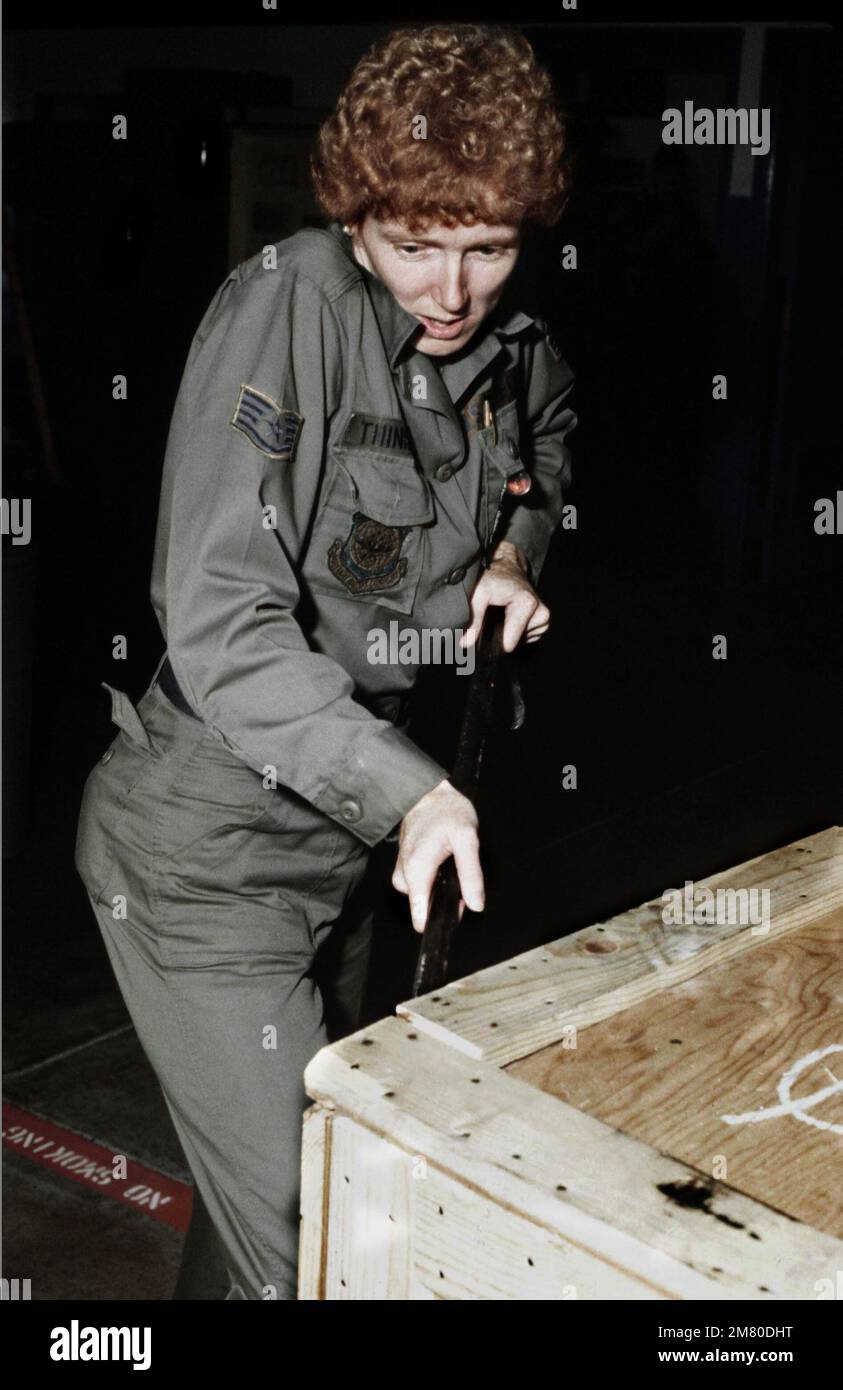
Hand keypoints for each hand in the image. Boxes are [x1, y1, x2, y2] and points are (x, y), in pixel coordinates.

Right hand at [392, 779, 483, 933]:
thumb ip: (471, 875)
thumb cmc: (446, 812)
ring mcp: (403, 870)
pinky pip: (419, 884)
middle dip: (445, 903)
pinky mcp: (405, 865)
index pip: (420, 916)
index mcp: (417, 871)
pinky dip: (433, 880)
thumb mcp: (467, 839)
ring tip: (453, 868)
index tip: (452, 923)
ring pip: (423, 896)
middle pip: (425, 908)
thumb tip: (476, 905)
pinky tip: (443, 864)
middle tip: (463, 883)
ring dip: (440, 891)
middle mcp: (405, 874)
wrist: (427, 792)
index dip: (438, 924)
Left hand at [461, 541, 549, 652]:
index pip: (509, 643)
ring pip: (521, 642)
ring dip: (509, 631)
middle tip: (493, 617)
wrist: (507, 567)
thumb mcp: (478, 594)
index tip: (486, 628)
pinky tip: (510, 617)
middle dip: (501, 634)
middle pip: (514, 644)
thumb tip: (466, 643)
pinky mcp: (543, 621)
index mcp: (527, 604)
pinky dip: (516, 630)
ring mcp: (544, 618)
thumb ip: (473, 620)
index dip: (493, 640)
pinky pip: (527, 637)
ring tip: (502, 614)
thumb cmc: (493, 578)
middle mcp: (540, 612)